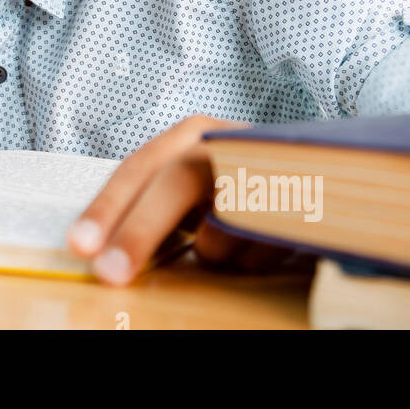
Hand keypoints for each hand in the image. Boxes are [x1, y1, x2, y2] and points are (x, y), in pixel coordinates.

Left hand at [67, 114, 296, 284]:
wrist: (330, 172)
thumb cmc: (245, 184)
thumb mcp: (194, 184)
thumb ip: (155, 203)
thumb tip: (102, 248)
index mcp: (193, 133)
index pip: (139, 168)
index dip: (106, 208)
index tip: (79, 246)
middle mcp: (228, 141)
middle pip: (176, 182)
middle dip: (138, 233)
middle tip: (111, 274)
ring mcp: (268, 166)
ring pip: (220, 227)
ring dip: (214, 253)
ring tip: (231, 245)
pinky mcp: (303, 198)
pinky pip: (260, 245)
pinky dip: (252, 258)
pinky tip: (265, 242)